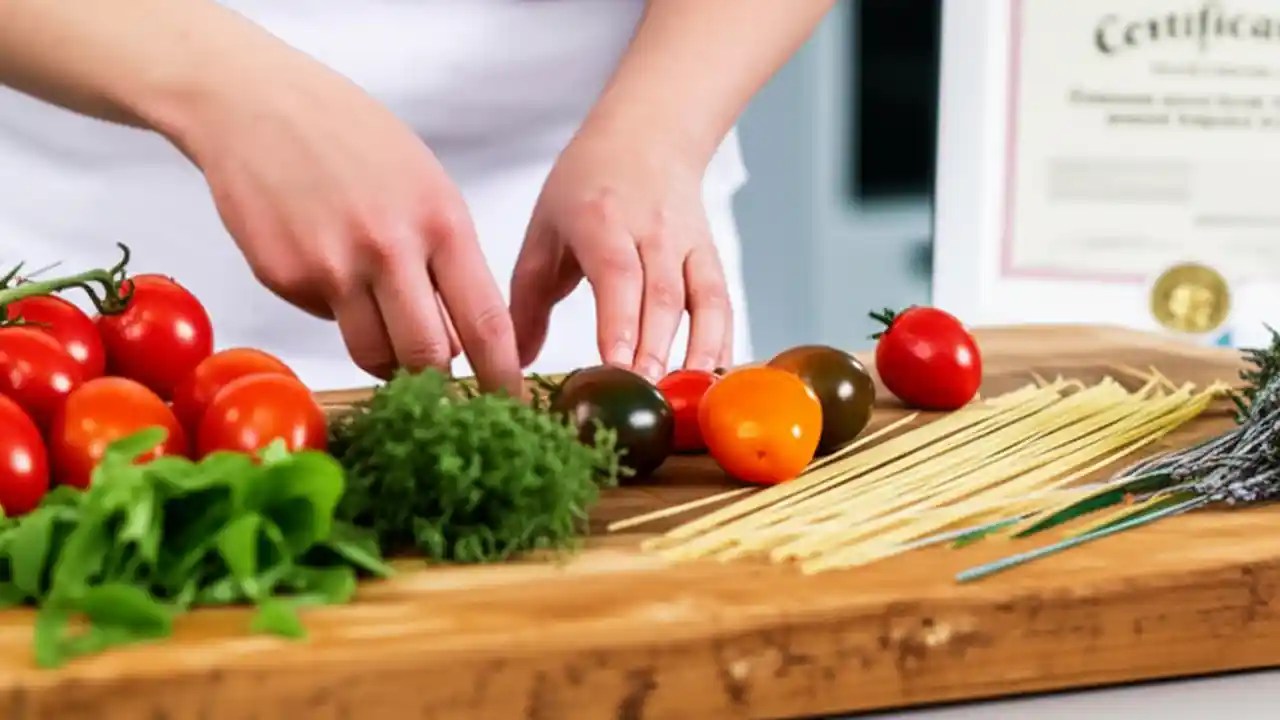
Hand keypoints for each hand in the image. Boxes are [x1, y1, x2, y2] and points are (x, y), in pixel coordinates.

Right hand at [165, 54, 522, 394]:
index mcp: (440, 221)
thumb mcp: (425, 182)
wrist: (254, 103)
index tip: (510, 401)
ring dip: (387, 357)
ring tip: (382, 320)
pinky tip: (327, 262)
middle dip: (437, 378)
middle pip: (428, 357)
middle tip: (438, 379)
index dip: (501, 373)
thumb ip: (448, 255)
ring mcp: (333, 267)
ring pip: (375, 355)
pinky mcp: (285, 278)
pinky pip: (327, 322)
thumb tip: (463, 332)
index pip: (485, 322)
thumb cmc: (347, 135)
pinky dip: (337, 311)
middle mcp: (390, 248)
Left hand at [509, 127, 732, 381]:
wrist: (648, 135)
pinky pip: (721, 303)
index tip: (616, 365)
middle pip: (661, 295)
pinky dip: (721, 343)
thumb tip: (514, 363)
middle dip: (655, 350)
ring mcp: (687, 243)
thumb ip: (527, 300)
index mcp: (601, 219)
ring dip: (695, 352)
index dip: (620, 321)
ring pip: (700, 300)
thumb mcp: (544, 231)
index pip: (616, 274)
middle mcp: (651, 230)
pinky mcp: (711, 256)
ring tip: (683, 397)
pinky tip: (711, 381)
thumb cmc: (586, 186)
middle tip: (643, 397)